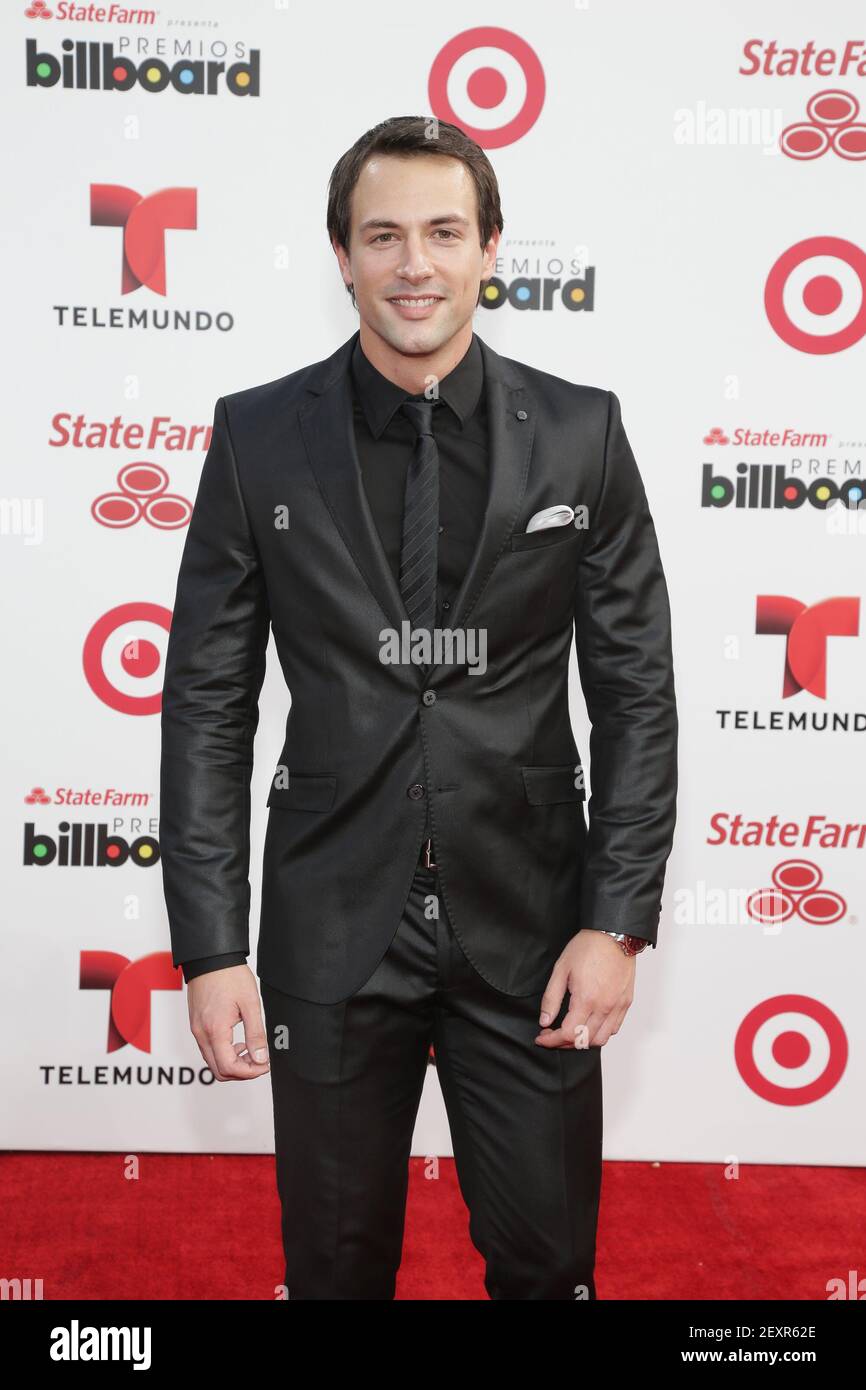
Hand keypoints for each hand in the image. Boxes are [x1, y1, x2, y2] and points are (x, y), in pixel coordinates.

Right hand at [187, 964, 270, 1080]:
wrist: (210, 958)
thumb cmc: (230, 976)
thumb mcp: (250, 1004)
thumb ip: (256, 1034)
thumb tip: (262, 1059)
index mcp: (215, 1031)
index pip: (229, 1068)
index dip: (250, 1072)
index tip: (265, 1065)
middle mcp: (201, 1034)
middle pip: (218, 1071)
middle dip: (242, 1072)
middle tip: (260, 1061)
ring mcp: (196, 1030)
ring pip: (212, 1062)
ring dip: (232, 1063)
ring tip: (251, 1050)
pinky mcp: (196, 1025)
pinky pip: (208, 1049)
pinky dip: (223, 1053)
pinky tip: (238, 1042)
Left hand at [534, 930, 634, 1048]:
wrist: (614, 934)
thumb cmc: (588, 947)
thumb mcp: (561, 969)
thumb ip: (551, 998)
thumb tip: (545, 1020)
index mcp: (586, 999)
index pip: (567, 1034)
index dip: (551, 1041)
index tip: (542, 1037)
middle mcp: (604, 1007)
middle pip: (584, 1042)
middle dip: (564, 1043)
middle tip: (552, 1035)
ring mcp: (617, 1006)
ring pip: (601, 1039)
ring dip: (583, 1041)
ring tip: (571, 1031)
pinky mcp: (626, 1003)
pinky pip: (614, 1028)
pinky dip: (600, 1033)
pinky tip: (589, 1024)